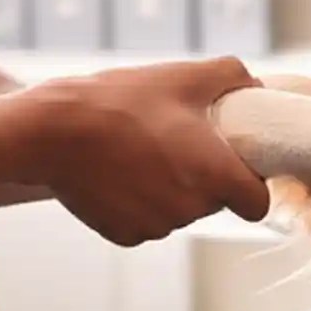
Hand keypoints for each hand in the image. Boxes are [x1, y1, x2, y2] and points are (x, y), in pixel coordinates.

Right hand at [21, 57, 268, 246]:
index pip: (257, 203)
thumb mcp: (184, 75)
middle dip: (205, 177)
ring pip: (179, 211)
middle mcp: (190, 209)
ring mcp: (156, 226)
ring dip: (171, 188)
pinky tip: (120, 171)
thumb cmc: (121, 102)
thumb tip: (255, 86)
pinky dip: (139, 201)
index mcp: (215, 175)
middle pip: (215, 202)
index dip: (251, 183)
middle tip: (178, 141)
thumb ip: (233, 76)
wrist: (53, 131)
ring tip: (143, 150)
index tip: (235, 163)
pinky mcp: (125, 234)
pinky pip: (145, 220)